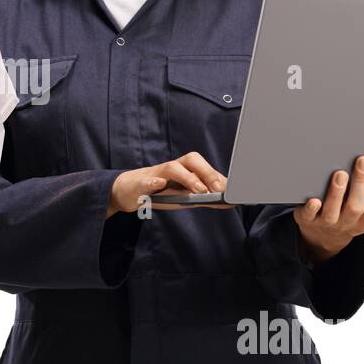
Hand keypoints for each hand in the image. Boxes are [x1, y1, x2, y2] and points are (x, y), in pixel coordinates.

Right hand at [107, 151, 236, 216]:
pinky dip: (153, 181)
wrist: (130, 192)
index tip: (233, 189)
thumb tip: (231, 202)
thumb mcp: (186, 197)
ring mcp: (157, 173)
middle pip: (192, 160)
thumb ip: (206, 199)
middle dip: (207, 173)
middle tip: (219, 190)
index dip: (219, 175)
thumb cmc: (162, 193)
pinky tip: (159, 184)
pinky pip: (147, 180)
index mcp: (186, 170)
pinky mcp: (141, 182)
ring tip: (199, 190)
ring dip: (186, 177)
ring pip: (172, 168)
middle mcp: (174, 168)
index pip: (205, 167)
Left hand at [296, 155, 363, 261]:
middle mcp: (349, 222)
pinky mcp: (308, 220)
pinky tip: (314, 198)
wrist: (322, 237)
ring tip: (341, 173)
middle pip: (357, 206)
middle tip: (363, 159)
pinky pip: (309, 216)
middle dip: (361, 183)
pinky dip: (311, 208)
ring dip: (337, 193)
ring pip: (333, 210)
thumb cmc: (354, 219)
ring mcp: (328, 222)